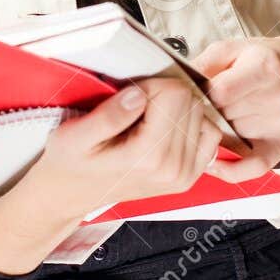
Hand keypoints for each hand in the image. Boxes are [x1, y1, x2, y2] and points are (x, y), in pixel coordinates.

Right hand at [28, 74, 244, 222]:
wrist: (70, 194)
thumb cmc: (70, 163)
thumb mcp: (75, 135)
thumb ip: (108, 115)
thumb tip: (138, 95)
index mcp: (148, 157)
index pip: (175, 93)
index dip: (150, 85)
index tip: (128, 98)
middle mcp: (173, 169)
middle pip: (191, 102)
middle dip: (164, 96)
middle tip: (134, 109)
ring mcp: (184, 175)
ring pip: (202, 115)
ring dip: (177, 109)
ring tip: (147, 120)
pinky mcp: (189, 176)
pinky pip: (210, 135)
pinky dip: (190, 125)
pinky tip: (165, 129)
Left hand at [188, 37, 279, 182]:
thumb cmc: (261, 61)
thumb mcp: (231, 49)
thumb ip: (204, 63)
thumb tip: (179, 83)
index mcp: (264, 67)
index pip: (221, 91)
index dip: (200, 96)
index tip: (192, 96)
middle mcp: (278, 96)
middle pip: (226, 115)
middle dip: (210, 112)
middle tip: (209, 106)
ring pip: (233, 138)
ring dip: (221, 132)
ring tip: (225, 116)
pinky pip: (253, 167)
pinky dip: (231, 169)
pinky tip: (215, 162)